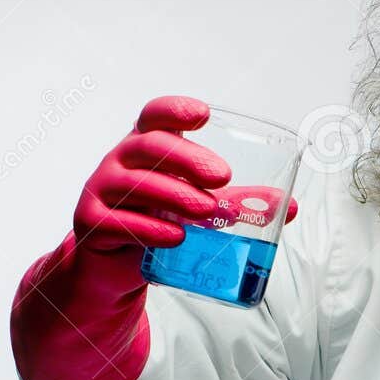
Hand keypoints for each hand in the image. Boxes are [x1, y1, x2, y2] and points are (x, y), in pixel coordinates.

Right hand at [72, 94, 298, 255]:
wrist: (112, 268)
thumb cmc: (155, 224)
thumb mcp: (195, 210)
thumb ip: (235, 203)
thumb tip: (288, 206)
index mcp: (145, 149)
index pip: (153, 116)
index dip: (175, 110)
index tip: (203, 114)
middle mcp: (119, 162)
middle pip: (148, 147)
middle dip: (187, 159)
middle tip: (222, 176)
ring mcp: (101, 192)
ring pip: (135, 185)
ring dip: (175, 196)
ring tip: (207, 211)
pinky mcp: (92, 225)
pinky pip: (119, 223)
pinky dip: (150, 230)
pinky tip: (176, 237)